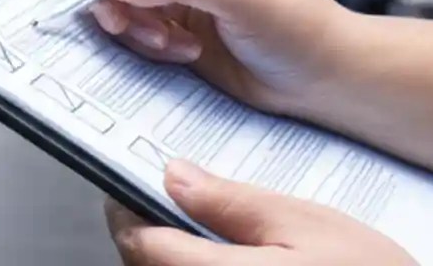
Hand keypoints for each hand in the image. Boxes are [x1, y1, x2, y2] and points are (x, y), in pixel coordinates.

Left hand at [105, 160, 415, 265]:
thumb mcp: (305, 225)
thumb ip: (232, 202)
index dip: (126, 207)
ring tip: (195, 224)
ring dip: (168, 256)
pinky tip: (221, 254)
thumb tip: (175, 176)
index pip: (137, 242)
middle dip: (145, 230)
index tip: (130, 183)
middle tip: (163, 198)